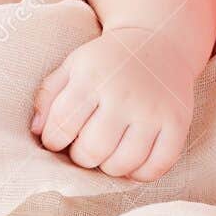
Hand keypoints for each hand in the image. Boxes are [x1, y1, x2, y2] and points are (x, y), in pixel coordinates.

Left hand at [30, 27, 195, 180]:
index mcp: (91, 77)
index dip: (54, 141)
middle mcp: (123, 94)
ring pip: (122, 164)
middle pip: (92, 151)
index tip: (59, 139)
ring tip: (108, 153)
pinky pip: (156, 167)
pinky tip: (132, 161)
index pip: (61, 127)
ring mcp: (153, 110)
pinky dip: (140, 174)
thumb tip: (37, 131)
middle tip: (85, 147)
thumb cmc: (107, 62)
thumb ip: (49, 96)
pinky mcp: (177, 123)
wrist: (159, 41)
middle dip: (82, 157)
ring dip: (109, 167)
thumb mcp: (73, 67)